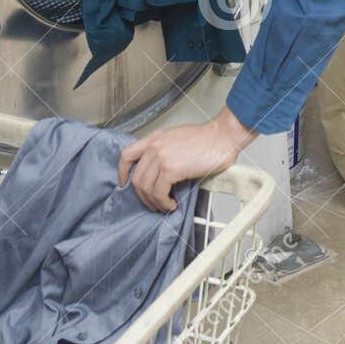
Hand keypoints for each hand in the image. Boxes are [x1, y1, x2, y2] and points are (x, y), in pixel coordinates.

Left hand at [118, 107, 255, 212]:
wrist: (222, 137)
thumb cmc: (206, 139)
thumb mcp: (177, 138)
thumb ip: (164, 149)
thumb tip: (159, 172)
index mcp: (154, 138)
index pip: (126, 155)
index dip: (123, 173)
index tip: (126, 184)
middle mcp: (154, 146)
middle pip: (136, 178)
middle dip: (143, 196)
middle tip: (154, 203)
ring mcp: (161, 157)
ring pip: (146, 188)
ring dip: (154, 202)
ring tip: (165, 205)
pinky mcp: (170, 169)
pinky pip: (158, 193)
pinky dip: (164, 203)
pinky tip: (172, 204)